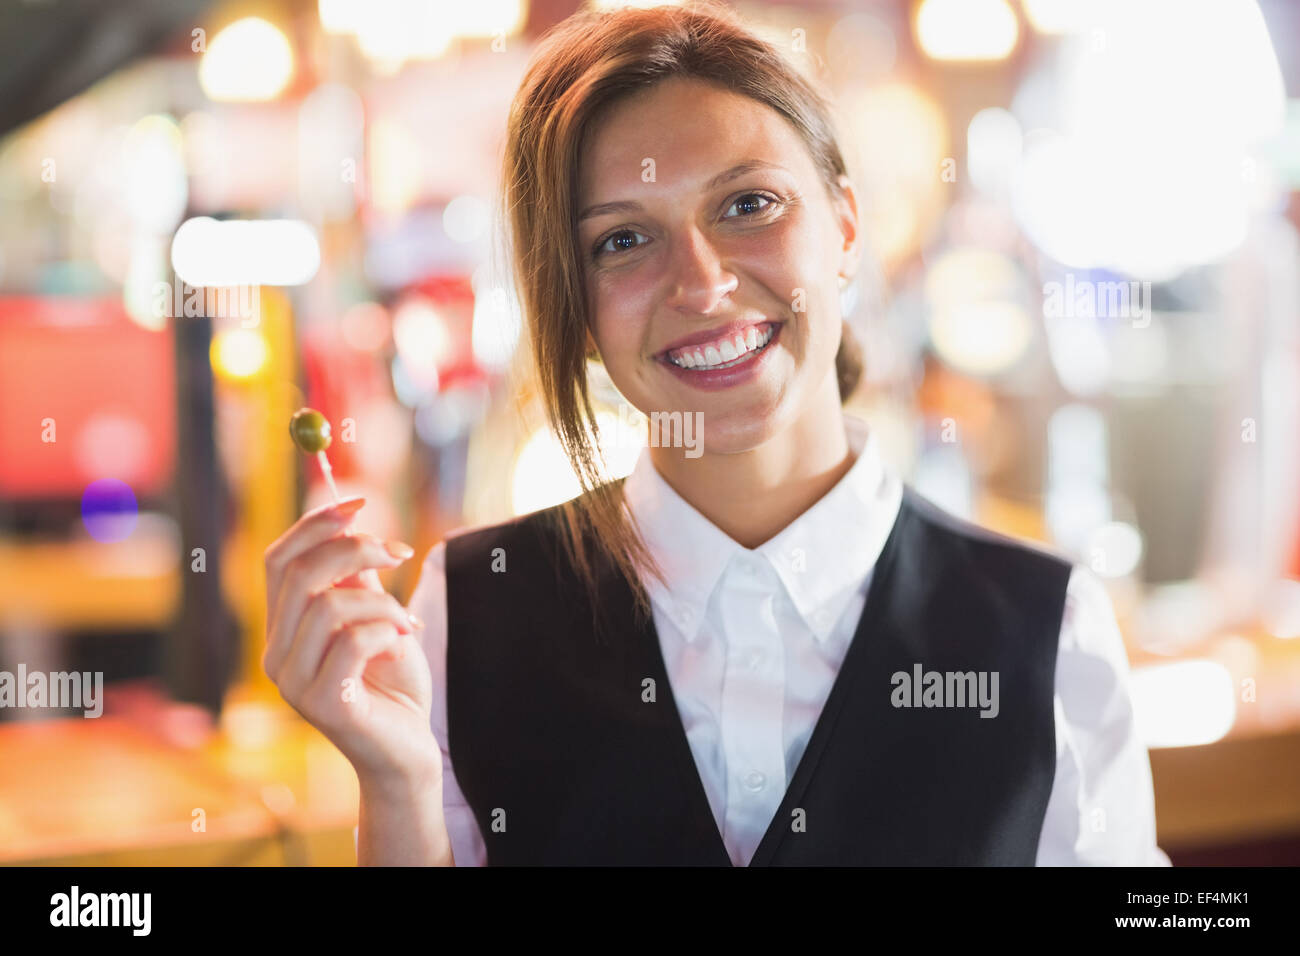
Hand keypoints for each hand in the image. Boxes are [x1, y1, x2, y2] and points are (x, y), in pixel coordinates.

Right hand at [263, 498, 438, 789]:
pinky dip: (388, 631)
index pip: (278, 559)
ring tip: (408, 621)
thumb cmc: (393, 682)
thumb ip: (358, 579)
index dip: (316, 523)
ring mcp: (294, 682)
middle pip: (300, 574)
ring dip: (383, 602)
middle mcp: (276, 654)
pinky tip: (403, 644)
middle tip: (401, 552)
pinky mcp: (323, 704)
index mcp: (282, 628)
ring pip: (329, 606)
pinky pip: (352, 642)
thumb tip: (350, 523)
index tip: (360, 501)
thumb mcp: (378, 617)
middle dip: (357, 550)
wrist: (408, 748)